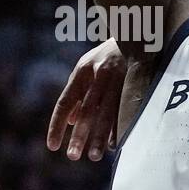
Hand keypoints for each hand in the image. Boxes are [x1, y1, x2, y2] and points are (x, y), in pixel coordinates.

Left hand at [46, 40, 126, 160]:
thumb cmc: (105, 56)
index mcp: (82, 71)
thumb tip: (70, 122)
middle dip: (80, 135)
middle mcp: (100, 75)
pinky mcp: (136, 83)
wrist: (136, 33)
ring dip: (100, 137)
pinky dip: (119, 128)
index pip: (65, 102)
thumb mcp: (86, 68)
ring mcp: (120, 80)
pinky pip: (126, 110)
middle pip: (87, 111)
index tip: (52, 146)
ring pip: (108, 113)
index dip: (57, 125)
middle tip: (72, 156)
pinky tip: (114, 145)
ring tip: (94, 156)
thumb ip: (77, 94)